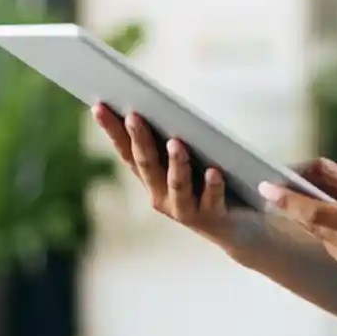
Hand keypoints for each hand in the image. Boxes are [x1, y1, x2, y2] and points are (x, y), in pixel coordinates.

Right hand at [91, 104, 276, 255]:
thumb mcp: (190, 161)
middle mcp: (161, 195)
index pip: (127, 151)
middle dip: (140, 139)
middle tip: (134, 116)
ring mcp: (184, 208)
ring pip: (177, 184)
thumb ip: (174, 141)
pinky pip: (212, 199)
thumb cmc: (208, 186)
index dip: (112, 130)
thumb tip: (167, 106)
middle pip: (148, 164)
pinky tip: (214, 172)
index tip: (99, 107)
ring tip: (176, 143)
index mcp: (151, 177)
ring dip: (176, 163)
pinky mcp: (212, 217)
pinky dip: (212, 186)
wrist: (237, 229)